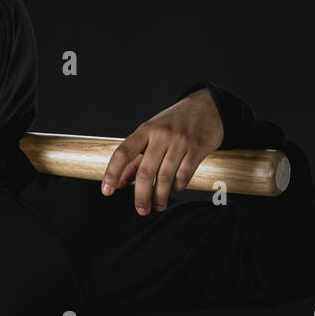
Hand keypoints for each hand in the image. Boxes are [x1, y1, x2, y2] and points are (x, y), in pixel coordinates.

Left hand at [100, 87, 223, 213]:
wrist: (207, 105)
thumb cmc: (174, 122)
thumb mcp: (152, 134)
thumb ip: (135, 158)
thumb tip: (119, 183)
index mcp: (146, 130)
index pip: (123, 153)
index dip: (112, 173)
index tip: (107, 191)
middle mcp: (161, 135)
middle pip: (145, 172)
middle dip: (141, 196)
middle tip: (141, 210)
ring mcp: (180, 141)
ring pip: (165, 177)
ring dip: (159, 196)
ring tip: (157, 206)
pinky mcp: (197, 148)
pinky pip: (183, 175)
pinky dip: (177, 186)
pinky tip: (174, 188)